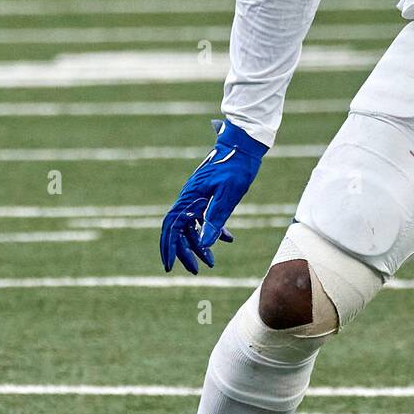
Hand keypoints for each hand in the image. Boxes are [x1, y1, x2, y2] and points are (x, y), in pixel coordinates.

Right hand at [160, 120, 267, 273]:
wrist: (243, 144)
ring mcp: (197, 196)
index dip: (169, 247)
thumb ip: (215, 218)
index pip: (172, 227)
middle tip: (196, 270)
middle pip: (179, 230)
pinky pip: (205, 217)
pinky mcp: (208, 195)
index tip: (169, 266)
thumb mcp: (228, 195)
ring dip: (199, 244)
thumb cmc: (236, 167)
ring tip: (211, 262)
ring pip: (192, 226)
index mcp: (189, 197)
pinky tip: (228, 239)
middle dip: (184, 252)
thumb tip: (204, 243)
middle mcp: (189, 198)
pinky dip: (213, 230)